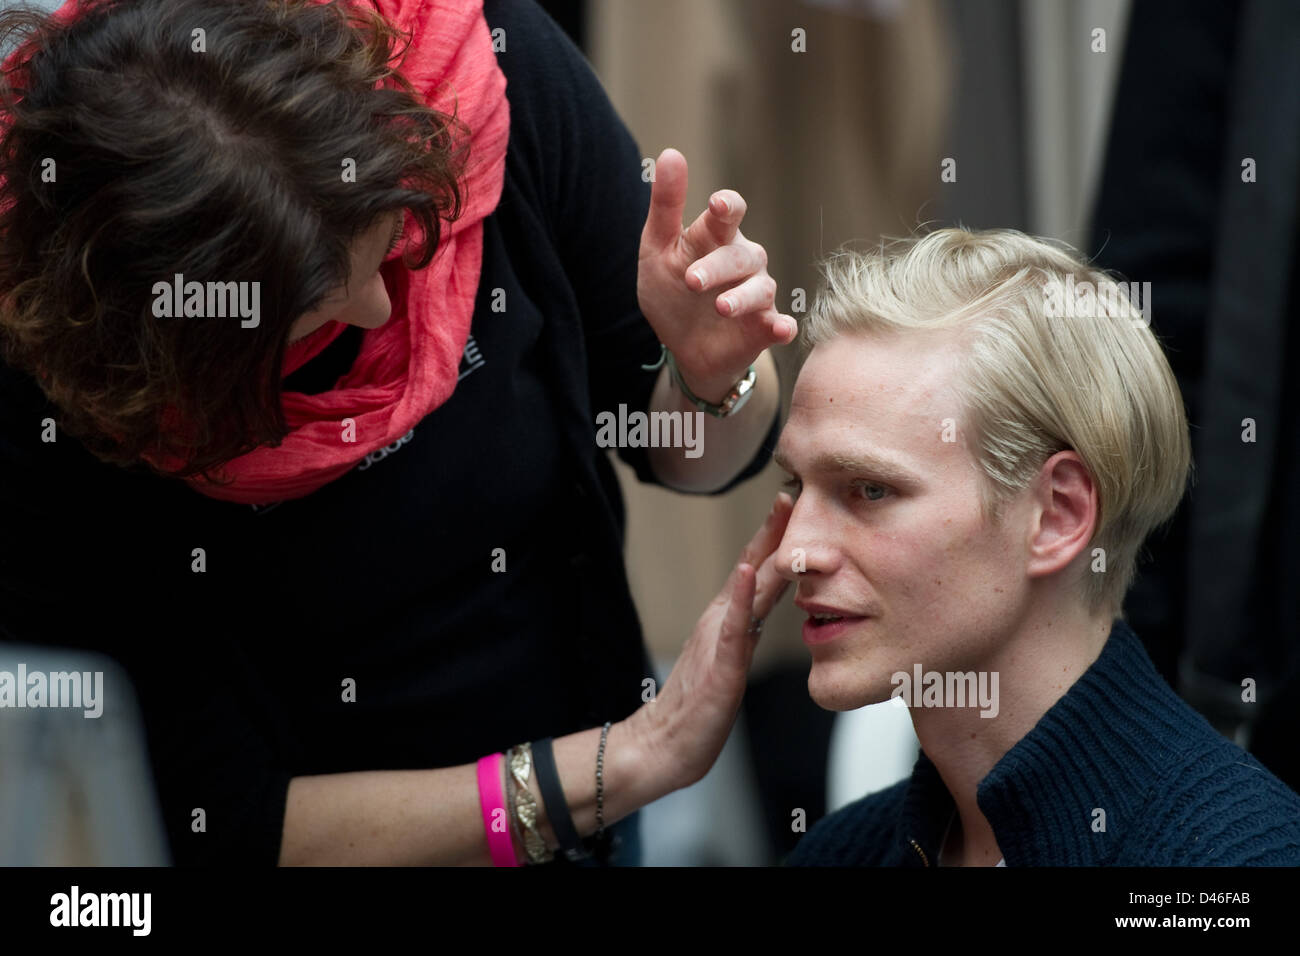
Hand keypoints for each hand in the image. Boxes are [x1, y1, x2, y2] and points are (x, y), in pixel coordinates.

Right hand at [624, 492, 794, 791]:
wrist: (664, 745)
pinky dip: (741, 597)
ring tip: (780, 515)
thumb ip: (744, 631)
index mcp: (729, 619)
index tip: (795, 501)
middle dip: (774, 529)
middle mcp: (722, 620)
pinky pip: (733, 626)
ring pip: (749, 587)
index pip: (756, 569)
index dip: (775, 535)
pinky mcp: (719, 665)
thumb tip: (765, 608)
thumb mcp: (729, 660)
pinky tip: (747, 573)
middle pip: (752, 566)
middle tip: (792, 491)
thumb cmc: (698, 709)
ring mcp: (719, 638)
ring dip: (766, 550)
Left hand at [637, 148, 796, 402]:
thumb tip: (669, 154)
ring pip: (760, 288)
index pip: (729, 213)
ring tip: (721, 307)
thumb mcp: (658, 247)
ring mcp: (756, 295)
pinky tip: (782, 329)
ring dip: (743, 297)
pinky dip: (783, 326)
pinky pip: (780, 324)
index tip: (717, 205)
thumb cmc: (671, 289)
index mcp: (716, 238)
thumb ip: (666, 205)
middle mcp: (743, 262)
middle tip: (690, 281)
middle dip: (717, 266)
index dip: (727, 207)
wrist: (680, 345)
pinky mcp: (764, 328)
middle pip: (740, 255)